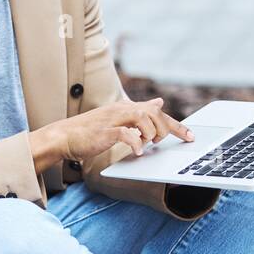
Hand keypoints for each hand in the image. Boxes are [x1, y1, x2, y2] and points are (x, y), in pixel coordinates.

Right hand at [30, 97, 193, 172]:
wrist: (63, 136)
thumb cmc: (89, 131)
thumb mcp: (117, 118)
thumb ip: (138, 112)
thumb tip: (159, 102)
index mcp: (126, 107)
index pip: (157, 111)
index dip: (176, 124)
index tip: (190, 136)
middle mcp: (121, 109)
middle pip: (155, 112)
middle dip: (167, 129)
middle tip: (163, 143)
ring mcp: (113, 119)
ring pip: (144, 118)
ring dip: (151, 133)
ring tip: (148, 144)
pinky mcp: (105, 132)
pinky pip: (127, 134)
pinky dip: (136, 143)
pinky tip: (138, 151)